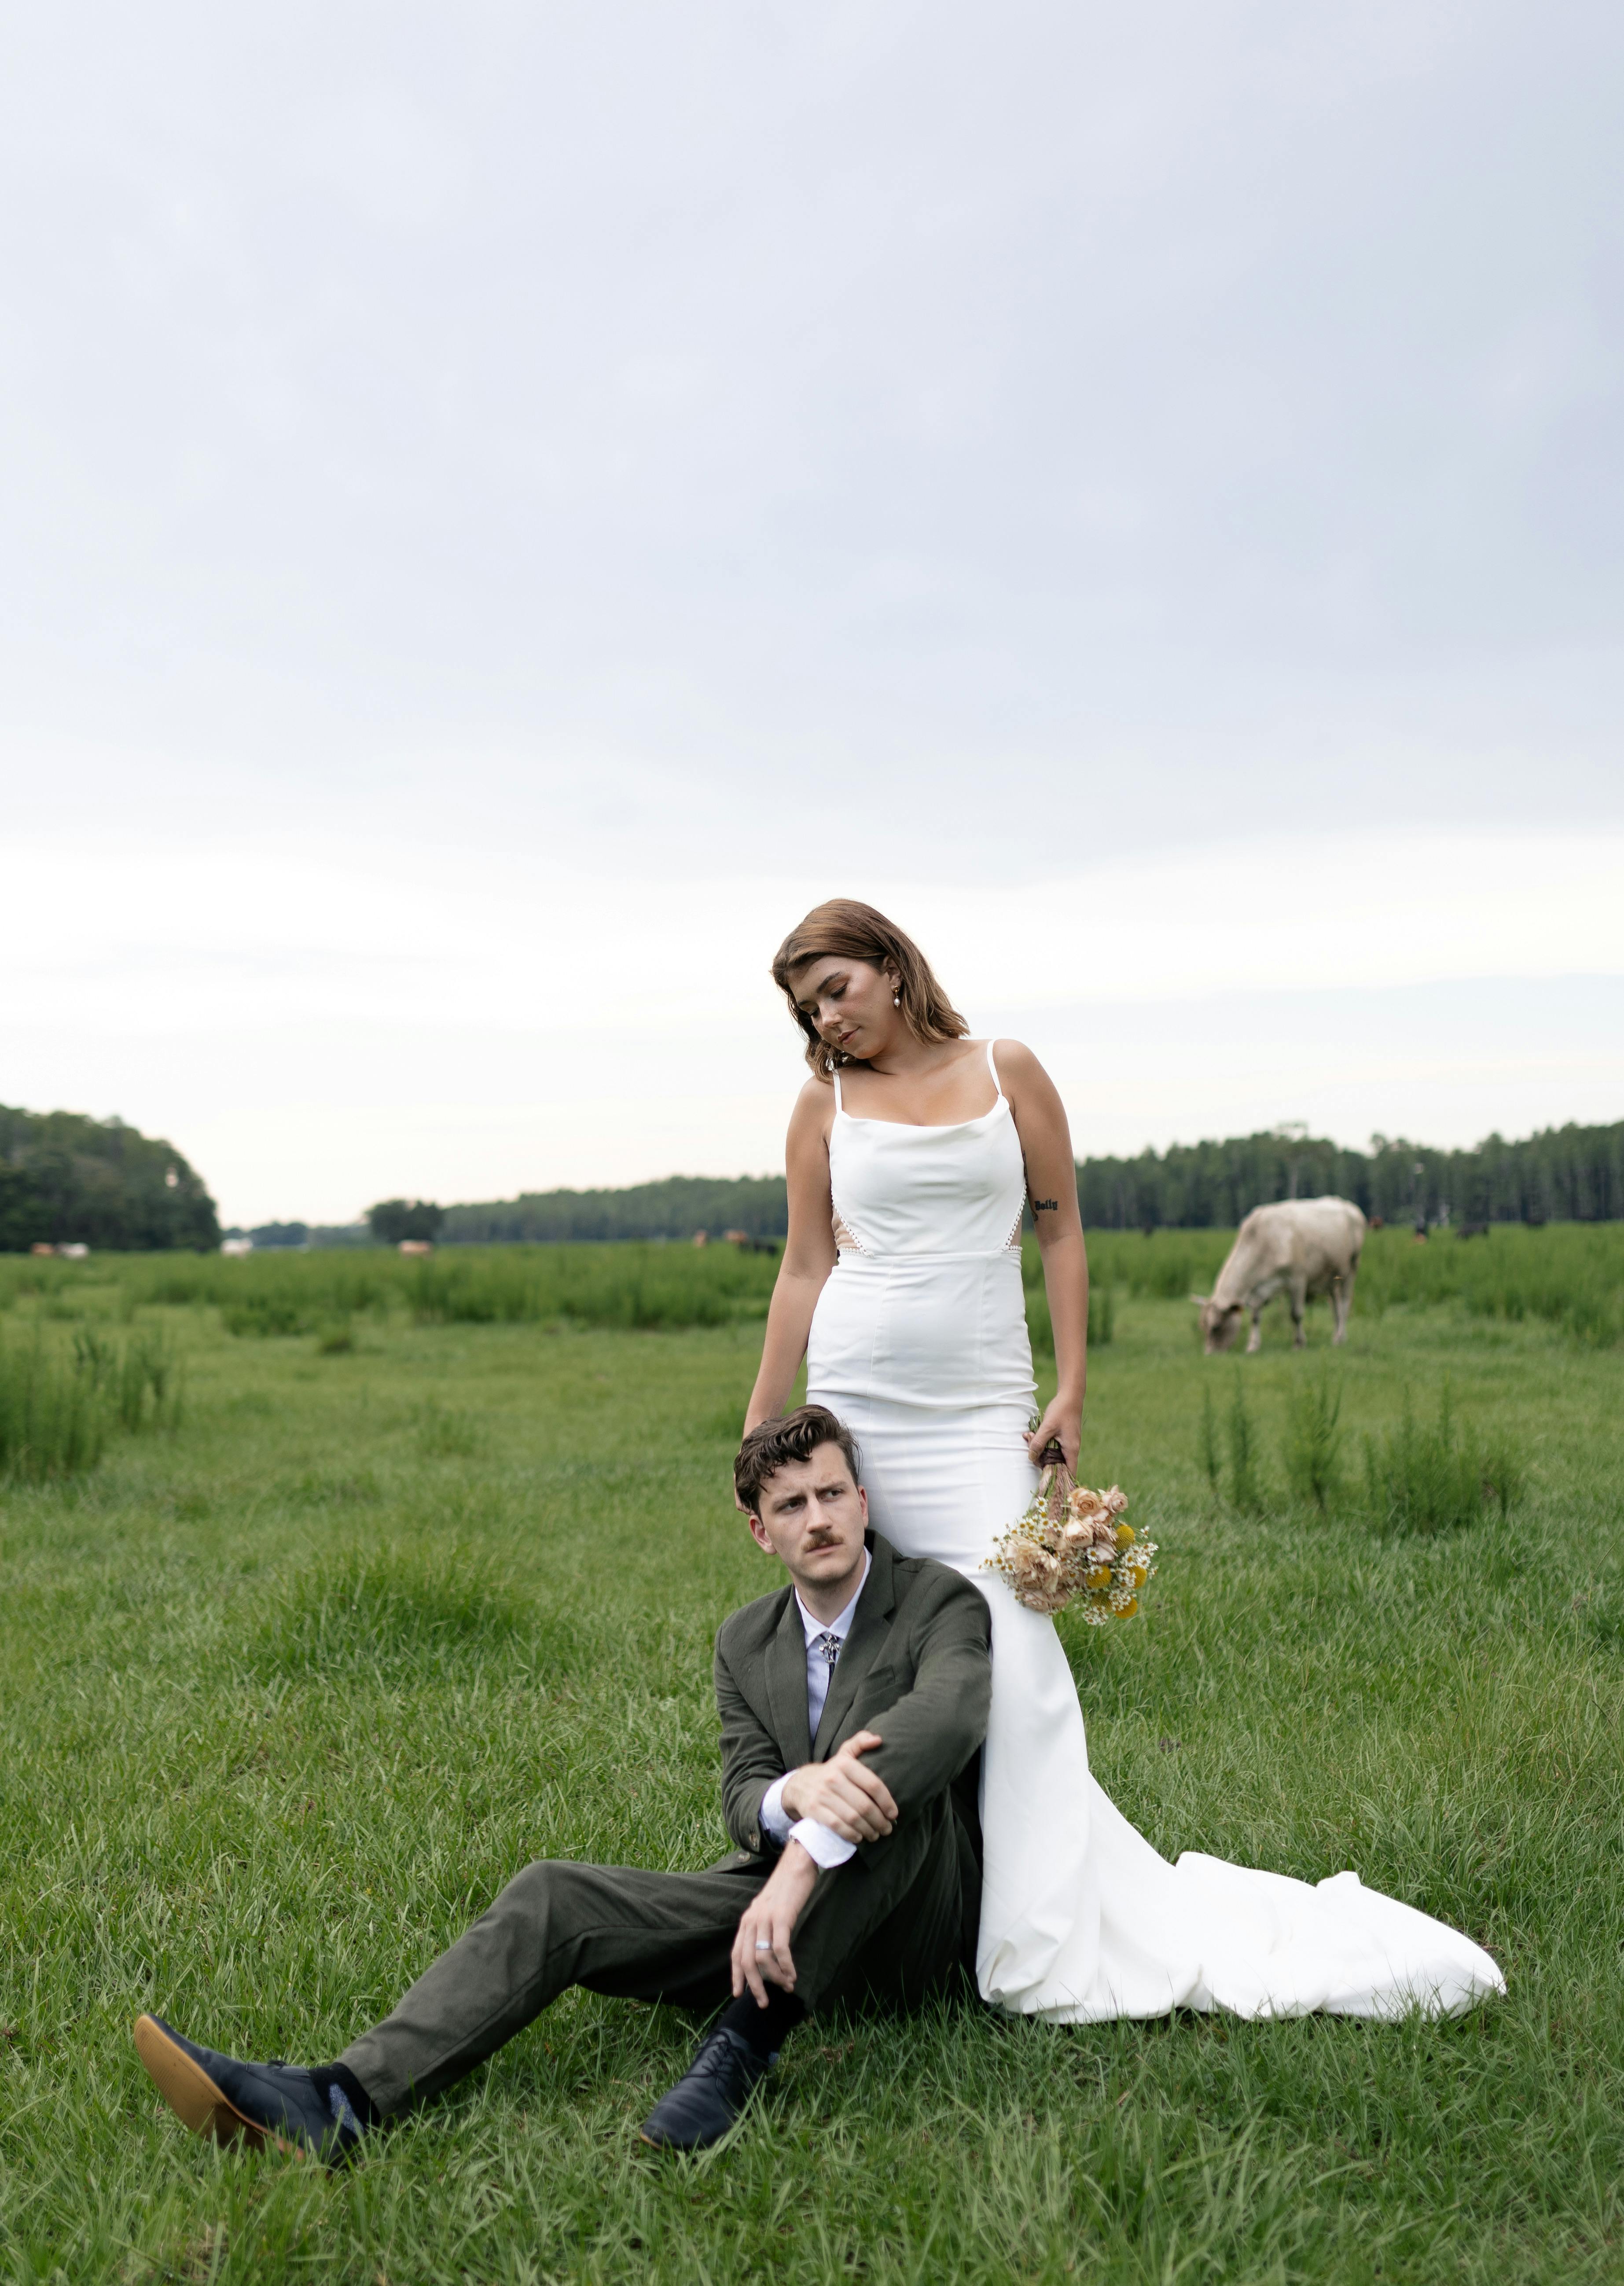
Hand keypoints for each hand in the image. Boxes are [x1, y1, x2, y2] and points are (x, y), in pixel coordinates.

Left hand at [731, 1841, 818, 2004]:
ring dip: (775, 1977)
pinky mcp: (782, 1917)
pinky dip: (786, 1965)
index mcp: (747, 1920)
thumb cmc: (787, 1887)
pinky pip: (780, 1948)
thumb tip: (766, 1953)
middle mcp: (752, 1920)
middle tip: (763, 2003)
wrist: (797, 1863)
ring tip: (787, 1986)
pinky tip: (793, 1974)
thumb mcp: (769, 1909)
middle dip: (754, 1986)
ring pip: (763, 1958)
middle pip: (746, 1961)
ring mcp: (765, 1918)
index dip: (736, 1975)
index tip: (738, 1994)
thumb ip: (764, 1928)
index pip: (736, 1953)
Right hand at [779, 1731, 897, 1842]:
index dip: (886, 1801)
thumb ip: (860, 1743)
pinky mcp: (814, 1810)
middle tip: (887, 1828)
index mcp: (845, 1764)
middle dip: (880, 1821)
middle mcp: (833, 1778)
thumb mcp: (844, 1754)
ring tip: (876, 1834)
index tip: (893, 1813)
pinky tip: (859, 1837)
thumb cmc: (831, 1772)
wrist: (799, 1785)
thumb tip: (878, 1739)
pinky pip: (838, 1826)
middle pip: (864, 1805)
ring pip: (853, 1818)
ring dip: (868, 1830)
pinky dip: (851, 1834)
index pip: (873, 1784)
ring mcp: (822, 1795)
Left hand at [1026, 1395, 1080, 1474]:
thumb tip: (1031, 1458)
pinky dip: (1042, 1441)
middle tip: (1030, 1443)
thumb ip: (1039, 1443)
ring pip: (1051, 1454)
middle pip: (1056, 1464)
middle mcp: (1071, 1449)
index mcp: (1071, 1450)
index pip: (1068, 1473)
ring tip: (1029, 1435)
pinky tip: (1032, 1433)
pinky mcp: (1063, 1438)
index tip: (1045, 1479)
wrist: (1070, 1395)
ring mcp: (1067, 1444)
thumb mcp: (1047, 1427)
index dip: (1059, 1480)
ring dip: (1039, 1448)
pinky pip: (1051, 1445)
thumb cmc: (1061, 1410)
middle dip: (1040, 1458)